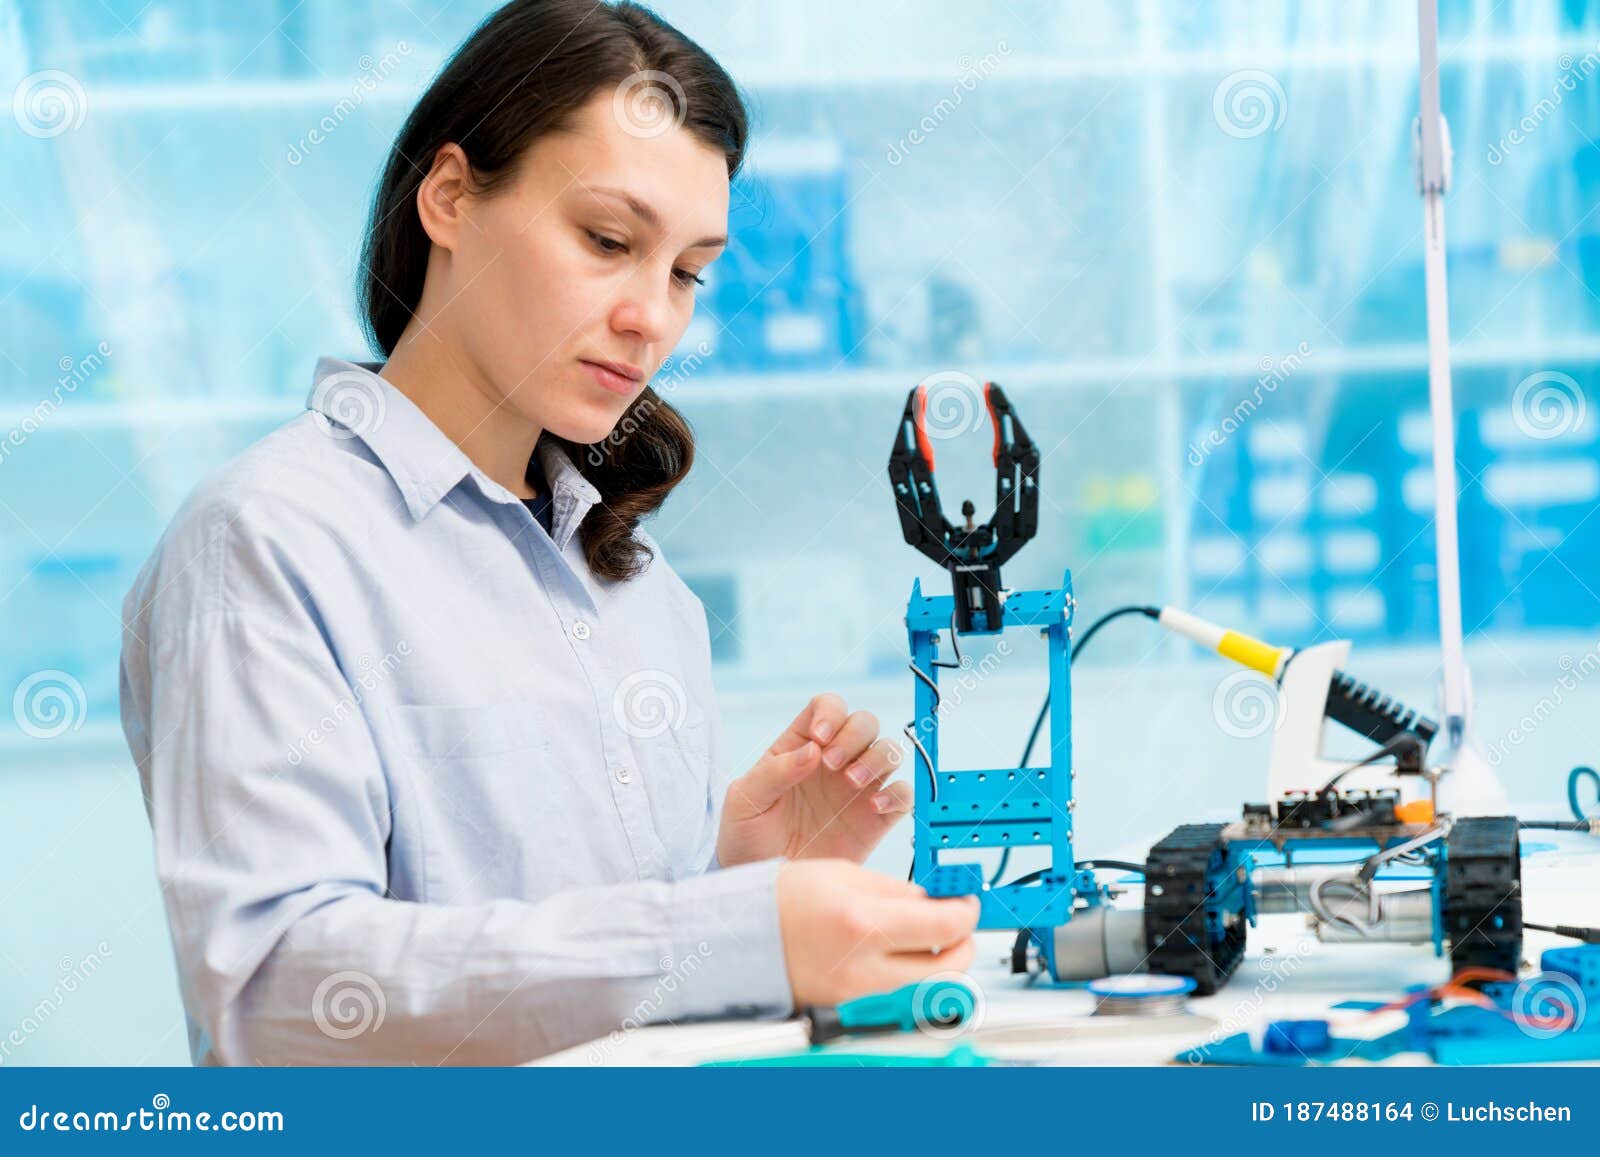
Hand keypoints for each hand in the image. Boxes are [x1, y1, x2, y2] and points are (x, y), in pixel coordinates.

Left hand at [716, 693, 910, 866]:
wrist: (764, 886)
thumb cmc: (747, 837)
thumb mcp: (745, 800)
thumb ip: (774, 771)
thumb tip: (812, 749)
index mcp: (801, 747)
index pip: (827, 707)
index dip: (830, 713)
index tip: (819, 737)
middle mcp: (834, 762)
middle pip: (865, 722)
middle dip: (854, 736)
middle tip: (833, 765)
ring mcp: (858, 790)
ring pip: (889, 751)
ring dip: (877, 758)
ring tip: (853, 783)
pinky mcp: (875, 820)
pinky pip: (903, 795)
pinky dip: (896, 794)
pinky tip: (873, 808)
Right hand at [775, 859, 979, 1005]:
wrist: (739, 938)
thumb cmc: (782, 901)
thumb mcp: (844, 874)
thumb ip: (896, 889)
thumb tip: (934, 901)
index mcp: (864, 923)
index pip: (945, 927)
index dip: (967, 910)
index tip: (966, 899)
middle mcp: (865, 968)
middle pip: (949, 968)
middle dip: (964, 941)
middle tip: (957, 921)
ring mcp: (859, 995)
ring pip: (930, 989)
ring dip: (941, 962)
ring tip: (929, 937)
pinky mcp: (853, 1008)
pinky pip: (901, 995)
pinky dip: (912, 975)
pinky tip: (900, 952)